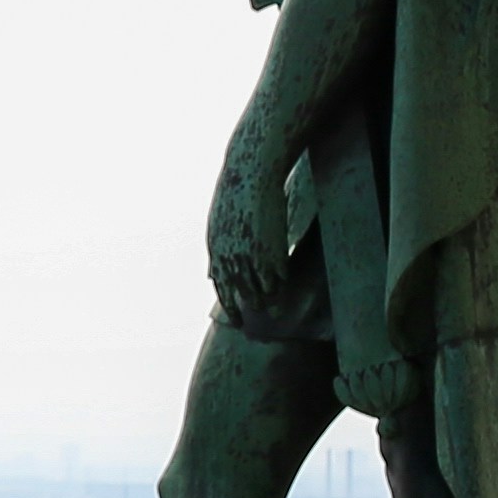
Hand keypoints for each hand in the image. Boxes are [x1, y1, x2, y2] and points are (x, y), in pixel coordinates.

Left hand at [205, 146, 287, 322]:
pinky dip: (282, 285)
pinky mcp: (273, 248)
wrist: (250, 175)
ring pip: (263, 289)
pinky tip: (286, 289)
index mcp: (216, 251)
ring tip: (274, 311)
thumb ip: (217, 255)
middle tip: (254, 322)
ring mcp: (254, 254)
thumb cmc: (233, 198)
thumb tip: (211, 275)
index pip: (222, 288)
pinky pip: (279, 276)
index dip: (230, 305)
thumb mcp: (216, 228)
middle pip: (242, 294)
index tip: (236, 319)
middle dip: (248, 309)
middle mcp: (232, 258)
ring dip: (269, 301)